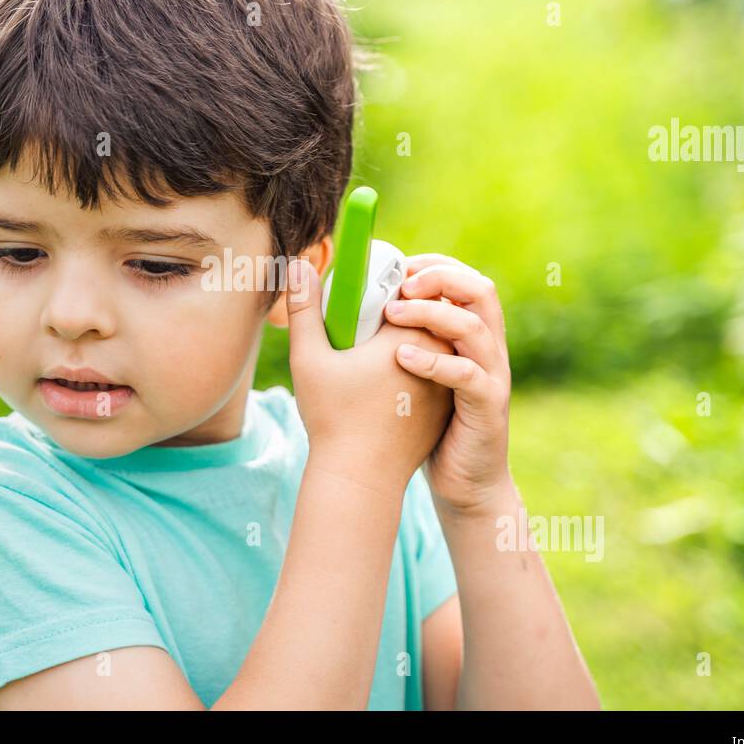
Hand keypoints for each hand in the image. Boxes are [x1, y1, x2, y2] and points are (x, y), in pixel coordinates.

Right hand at [285, 258, 454, 491]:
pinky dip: (413, 372)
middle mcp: (441, 356)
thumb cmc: (333, 420)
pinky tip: (385, 385)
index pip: (410, 292)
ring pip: (429, 348)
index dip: (387, 289)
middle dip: (398, 314)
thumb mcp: (310, 359)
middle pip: (422, 316)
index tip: (361, 300)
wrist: (361, 480)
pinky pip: (432, 377)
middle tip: (361, 325)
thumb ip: (303, 308)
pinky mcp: (444, 409)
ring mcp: (446, 385)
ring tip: (370, 357)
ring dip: (408, 344)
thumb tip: (298, 264)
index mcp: (415, 336)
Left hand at [381, 254, 512, 515]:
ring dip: (431, 314)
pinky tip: (400, 357)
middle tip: (400, 284)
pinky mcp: (488, 407)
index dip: (435, 264)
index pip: (465, 280)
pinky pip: (468, 376)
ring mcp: (492, 377)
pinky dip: (434, 362)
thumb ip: (400, 339)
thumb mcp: (415, 374)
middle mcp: (488, 349)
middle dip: (440, 278)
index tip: (398, 263)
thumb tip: (351, 311)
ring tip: (391, 314)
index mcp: (471, 336)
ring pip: (474, 328)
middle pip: (481, 291)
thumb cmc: (431, 425)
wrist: (465, 482)